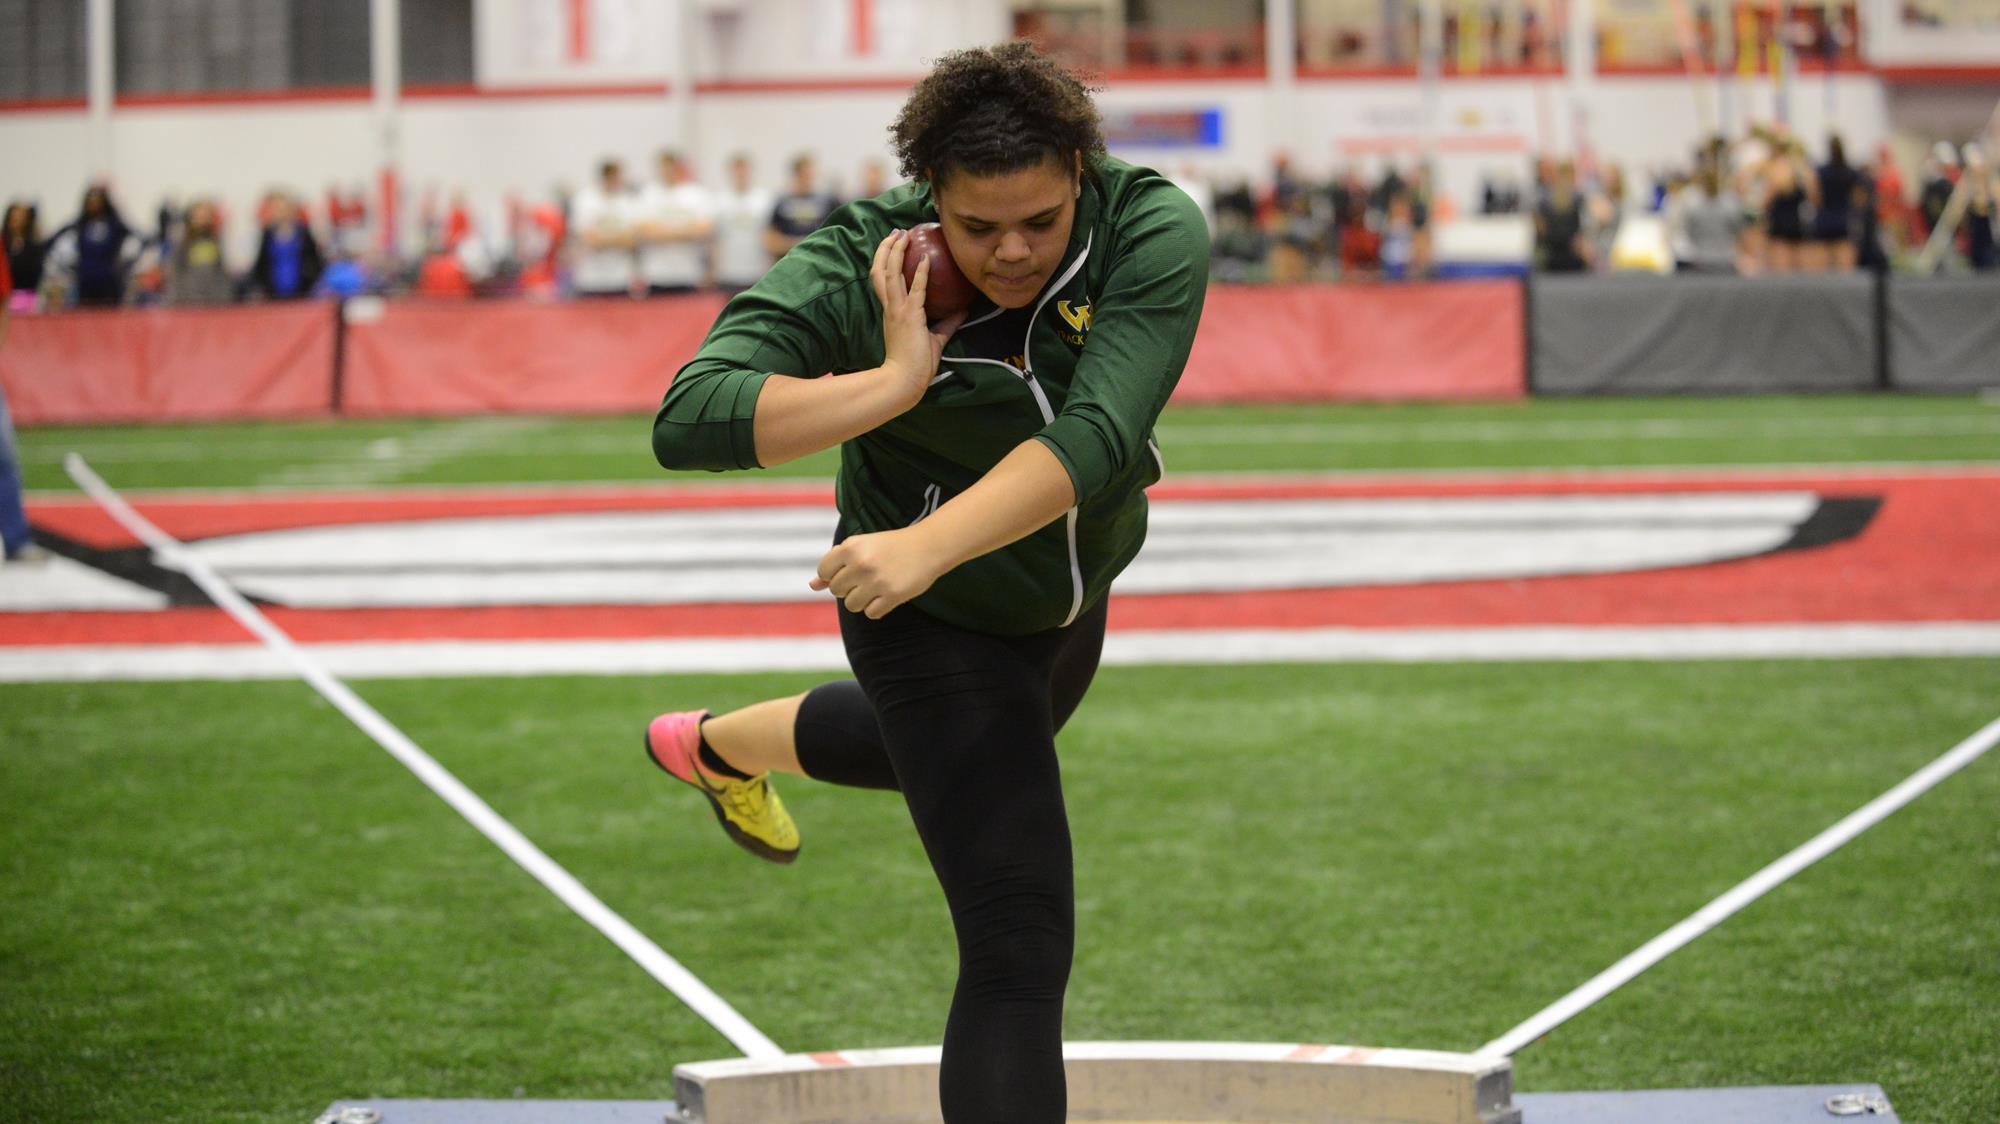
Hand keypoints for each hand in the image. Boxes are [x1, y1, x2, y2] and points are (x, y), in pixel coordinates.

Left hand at [810, 528, 947, 619]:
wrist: (928, 546)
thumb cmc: (889, 547)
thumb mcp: (861, 547)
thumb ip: (835, 565)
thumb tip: (812, 586)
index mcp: (851, 547)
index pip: (824, 572)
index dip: (833, 574)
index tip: (849, 569)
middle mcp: (861, 564)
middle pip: (837, 590)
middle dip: (848, 587)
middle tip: (867, 577)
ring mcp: (877, 581)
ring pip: (851, 605)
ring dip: (861, 600)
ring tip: (876, 586)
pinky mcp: (893, 595)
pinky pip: (871, 613)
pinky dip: (877, 608)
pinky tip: (887, 594)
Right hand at [869, 230, 966, 406]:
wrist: (904, 380)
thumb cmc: (915, 364)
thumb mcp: (934, 339)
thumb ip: (946, 323)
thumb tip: (964, 311)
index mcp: (891, 311)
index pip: (883, 280)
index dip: (885, 260)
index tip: (893, 244)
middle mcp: (891, 307)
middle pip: (880, 270)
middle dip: (886, 249)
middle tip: (896, 232)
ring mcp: (898, 311)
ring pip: (890, 274)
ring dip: (897, 252)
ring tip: (904, 235)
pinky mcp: (910, 317)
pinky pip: (915, 290)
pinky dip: (920, 273)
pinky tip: (927, 259)